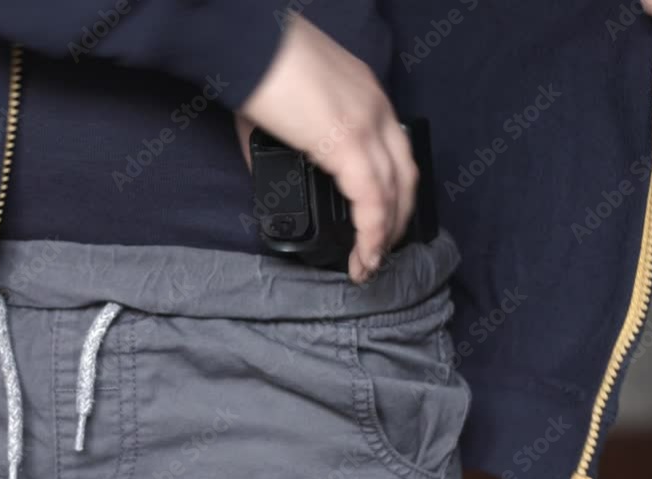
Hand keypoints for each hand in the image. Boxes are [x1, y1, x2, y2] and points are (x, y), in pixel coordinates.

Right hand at [238, 14, 416, 283]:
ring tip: (369, 264)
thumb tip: (268, 177)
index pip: (396, 151)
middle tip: (380, 251)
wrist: (245, 42)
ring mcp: (367, 125)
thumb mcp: (281, 109)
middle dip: (397, 219)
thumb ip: (282, 146)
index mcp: (366, 96)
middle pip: (406, 175)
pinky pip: (372, 200)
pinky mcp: (348, 142)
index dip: (394, 191)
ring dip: (386, 235)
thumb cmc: (255, 65)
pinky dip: (372, 233)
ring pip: (395, 193)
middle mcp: (377, 109)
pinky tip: (364, 256)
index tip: (380, 220)